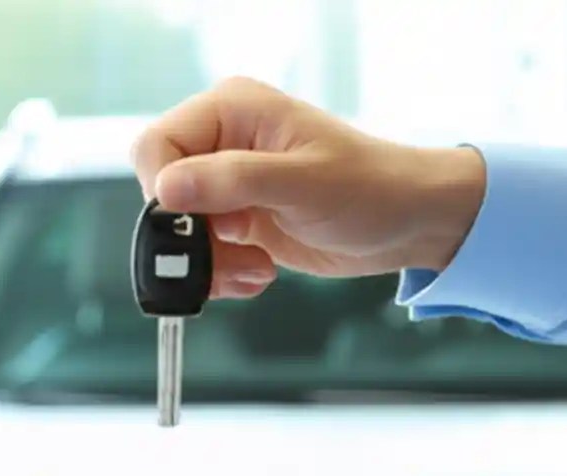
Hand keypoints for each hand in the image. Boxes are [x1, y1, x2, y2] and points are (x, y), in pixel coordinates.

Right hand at [131, 76, 486, 298]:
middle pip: (161, 191)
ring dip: (209, 262)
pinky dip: (222, 273)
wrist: (407, 224)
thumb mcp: (301, 182)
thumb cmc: (369, 186)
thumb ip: (231, 181)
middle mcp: (223, 144)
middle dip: (189, 235)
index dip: (162, 189)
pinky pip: (202, 254)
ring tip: (253, 268)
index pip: (158, 145)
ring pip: (178, 231)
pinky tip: (259, 272)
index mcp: (232, 110)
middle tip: (227, 254)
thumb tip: (167, 189)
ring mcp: (229, 186)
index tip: (189, 223)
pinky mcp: (237, 223)